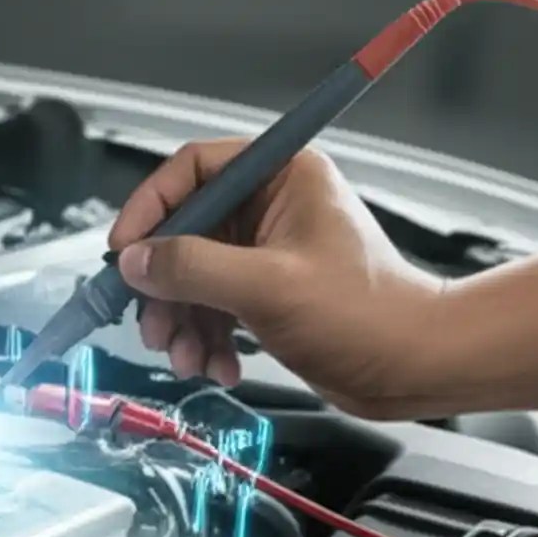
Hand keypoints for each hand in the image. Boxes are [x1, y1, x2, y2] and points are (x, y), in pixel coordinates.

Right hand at [109, 138, 446, 417]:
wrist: (413, 367)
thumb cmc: (369, 314)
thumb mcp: (268, 286)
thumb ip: (193, 269)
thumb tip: (135, 261)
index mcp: (281, 176)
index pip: (192, 169)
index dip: (151, 207)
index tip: (124, 249)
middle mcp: (270, 206)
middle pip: (183, 230)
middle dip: (163, 284)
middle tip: (152, 322)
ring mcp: (265, 251)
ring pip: (192, 275)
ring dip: (181, 321)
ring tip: (187, 357)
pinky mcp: (264, 292)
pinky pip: (211, 307)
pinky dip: (205, 339)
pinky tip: (218, 366)